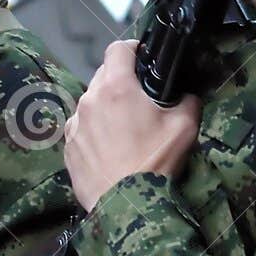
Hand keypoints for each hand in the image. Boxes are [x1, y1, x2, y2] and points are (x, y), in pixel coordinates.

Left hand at [63, 41, 199, 212]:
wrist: (127, 206)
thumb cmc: (155, 162)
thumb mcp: (185, 127)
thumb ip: (187, 101)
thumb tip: (186, 95)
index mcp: (116, 87)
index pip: (117, 49)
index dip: (132, 49)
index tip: (142, 59)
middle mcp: (89, 100)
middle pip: (102, 75)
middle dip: (120, 81)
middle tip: (139, 100)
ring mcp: (74, 124)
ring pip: (90, 103)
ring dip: (105, 108)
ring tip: (123, 129)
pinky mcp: (68, 147)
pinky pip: (81, 129)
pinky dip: (94, 132)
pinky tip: (110, 150)